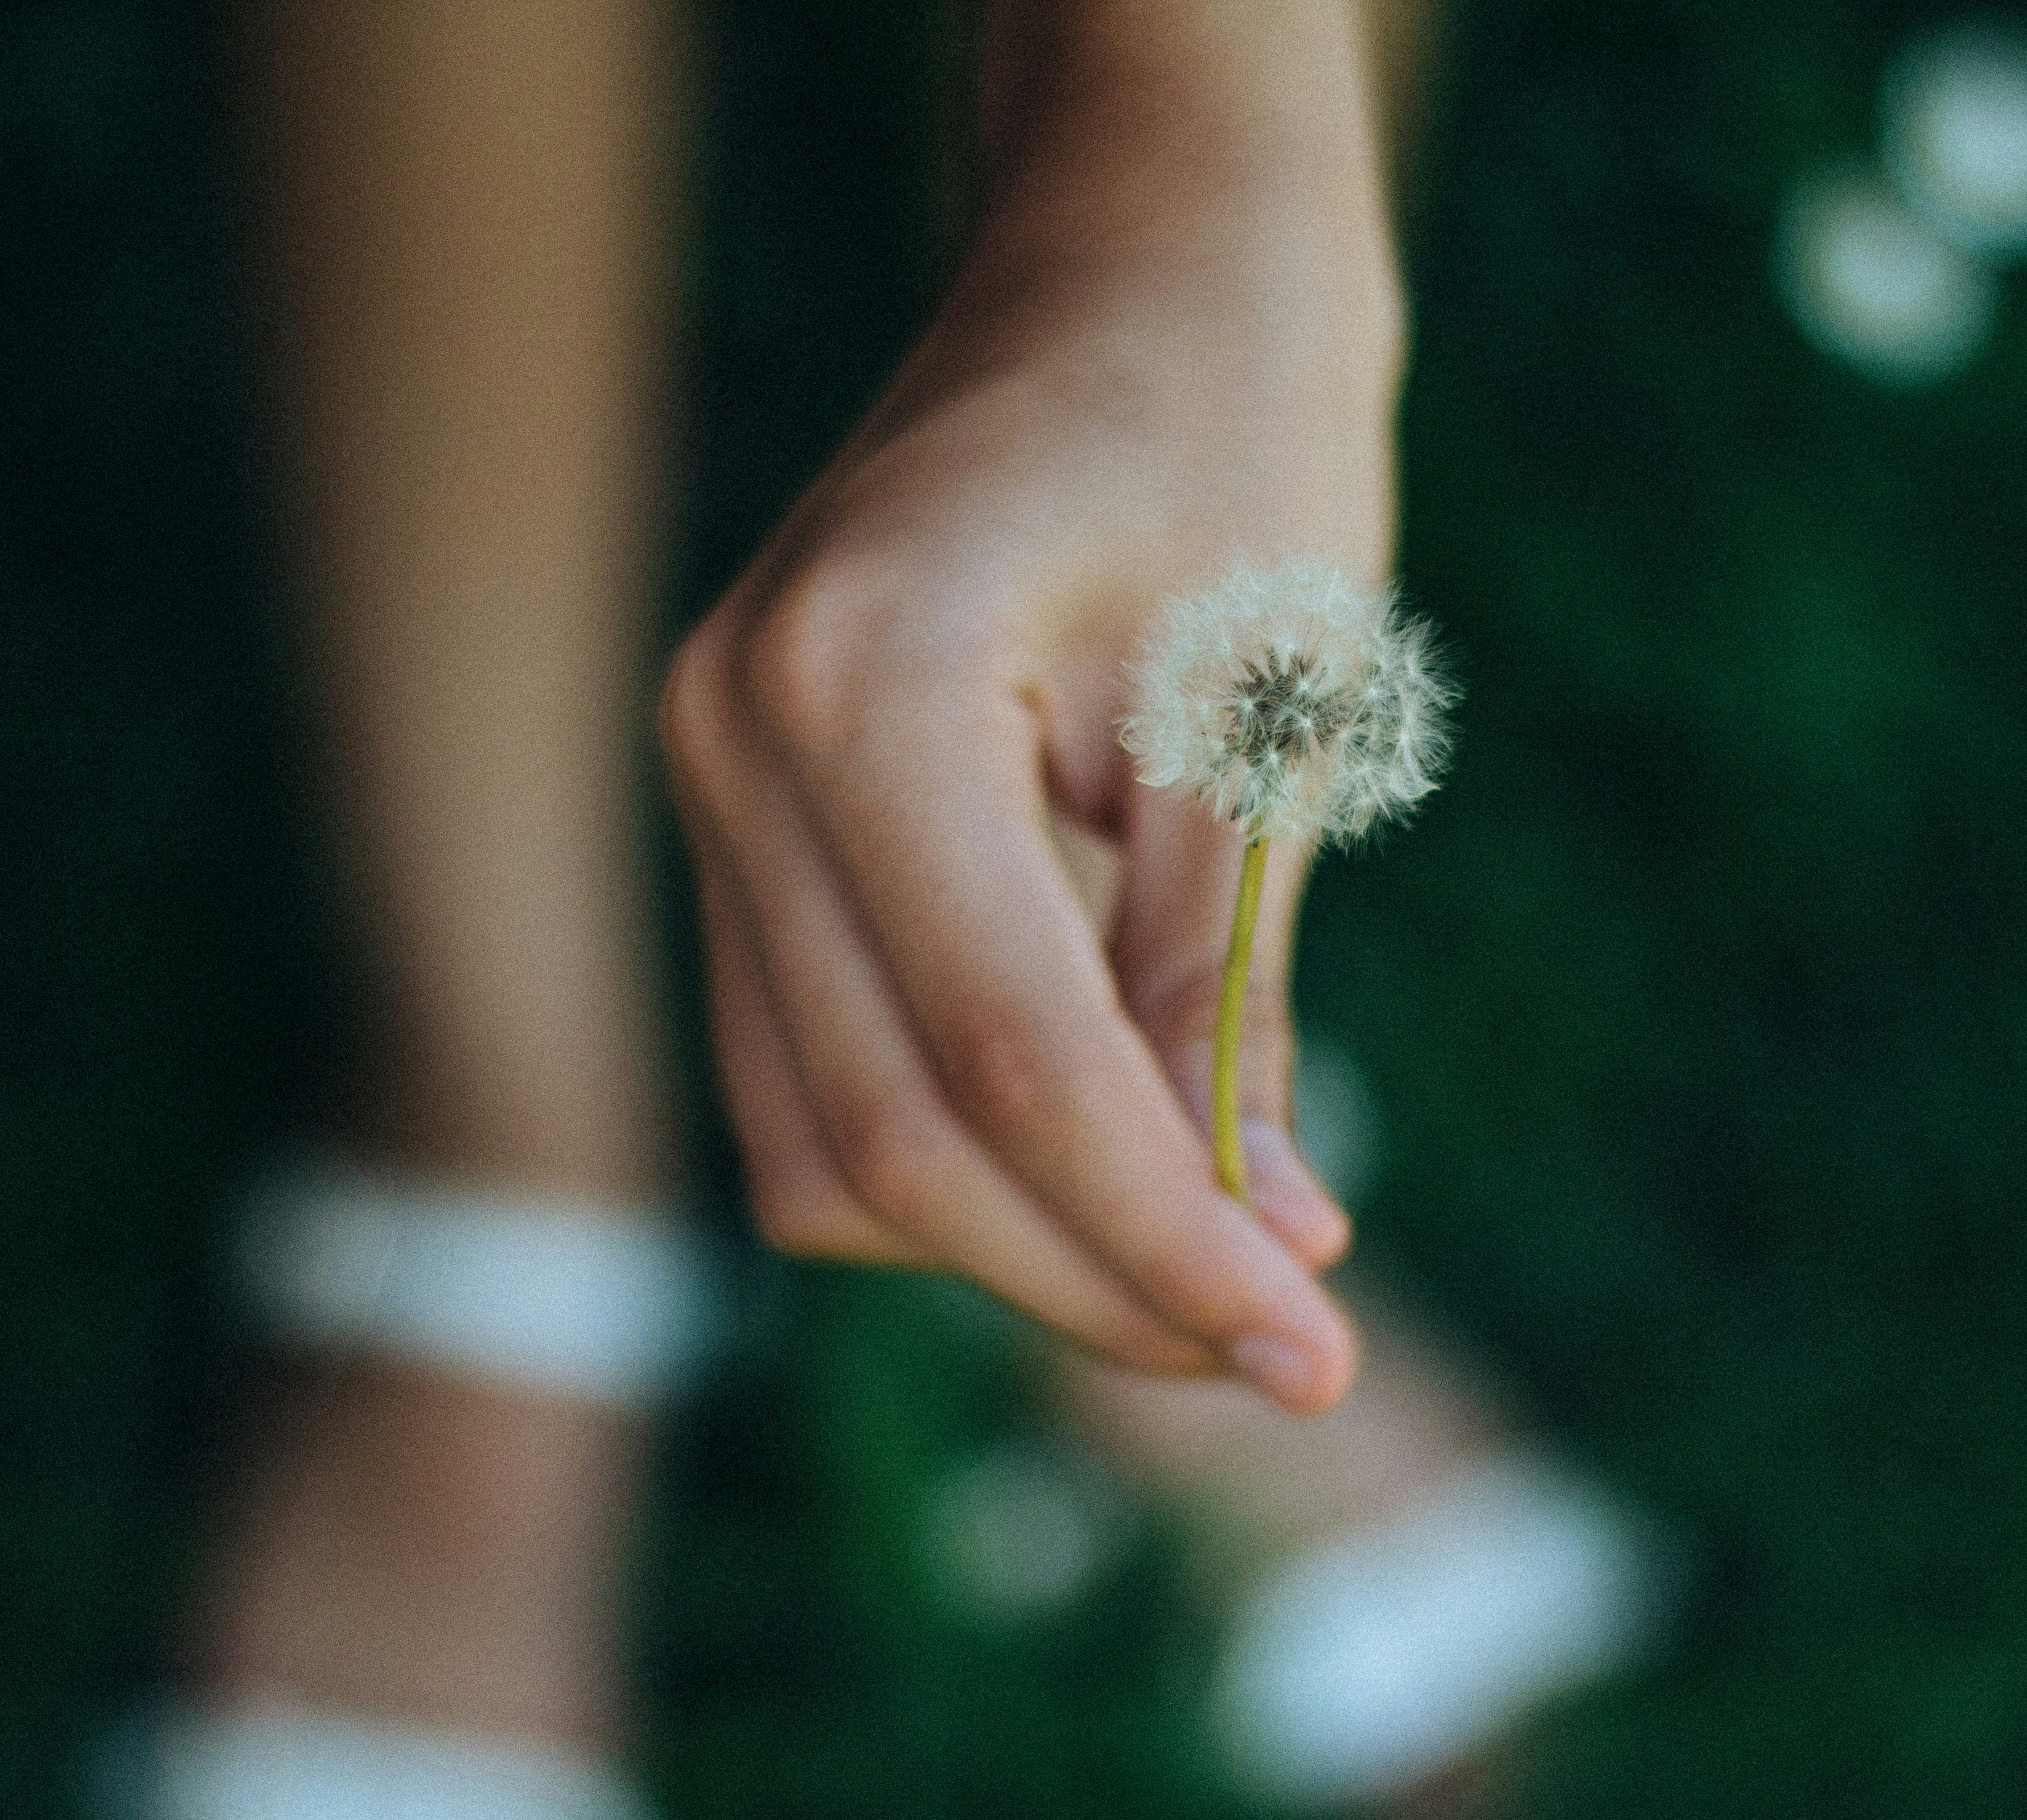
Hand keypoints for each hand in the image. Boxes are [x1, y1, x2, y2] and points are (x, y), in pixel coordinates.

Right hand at [662, 53, 1401, 1409]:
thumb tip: (1259, 1247)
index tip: (1314, 1354)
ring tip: (1221, 1250)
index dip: (1159, 1244)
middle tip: (1291, 1343)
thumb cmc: (1244, 439)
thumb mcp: (1269, 726)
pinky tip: (1118, 1147)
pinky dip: (961, 1151)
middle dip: (1095, 1278)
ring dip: (1018, 1237)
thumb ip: (1226, 997)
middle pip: (889, 1144)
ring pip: (823, 1141)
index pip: (1003, 1066)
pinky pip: (819, 1067)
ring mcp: (712, 781)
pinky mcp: (747, 820)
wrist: (1146, 258)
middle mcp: (731, 743)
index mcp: (856, 689)